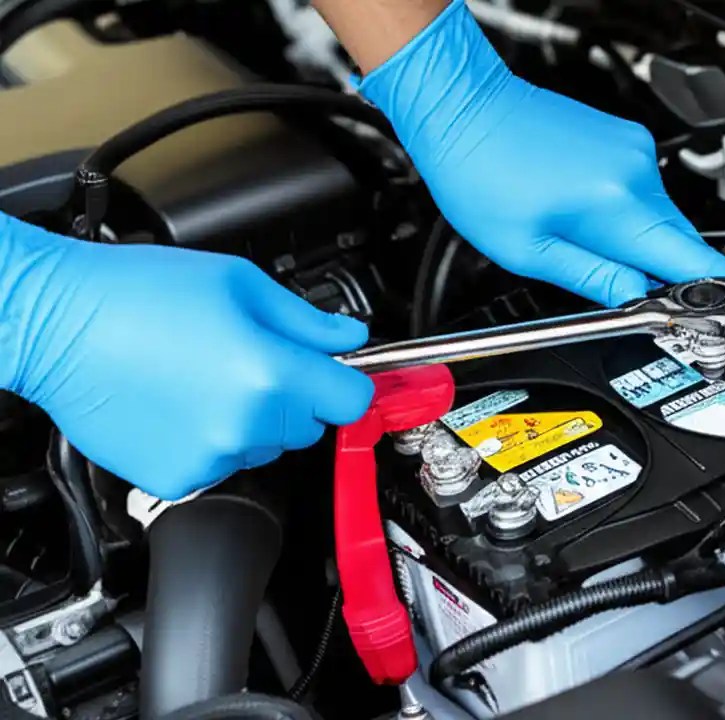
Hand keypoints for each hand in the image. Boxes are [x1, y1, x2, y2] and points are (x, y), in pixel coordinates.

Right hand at [0, 214, 373, 499]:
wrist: (55, 322)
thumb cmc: (136, 294)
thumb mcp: (239, 284)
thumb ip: (306, 321)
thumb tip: (348, 337)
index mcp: (270, 373)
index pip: (351, 400)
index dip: (344, 380)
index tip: (332, 373)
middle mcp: (245, 425)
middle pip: (308, 425)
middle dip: (292, 396)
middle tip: (248, 359)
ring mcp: (211, 457)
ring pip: (265, 446)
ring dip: (250, 420)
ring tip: (203, 378)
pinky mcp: (177, 478)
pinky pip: (220, 463)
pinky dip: (209, 440)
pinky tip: (178, 404)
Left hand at [358, 0, 724, 315]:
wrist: (461, 102)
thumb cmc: (480, 168)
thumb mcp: (529, 249)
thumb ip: (595, 281)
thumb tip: (640, 303)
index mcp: (617, 204)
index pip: (695, 261)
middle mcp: (635, 172)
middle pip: (679, 244)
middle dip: (674, 278)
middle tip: (649, 303)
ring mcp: (632, 152)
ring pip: (660, 221)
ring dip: (641, 246)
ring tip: (583, 244)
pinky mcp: (624, 142)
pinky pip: (644, 195)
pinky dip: (630, 217)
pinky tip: (588, 218)